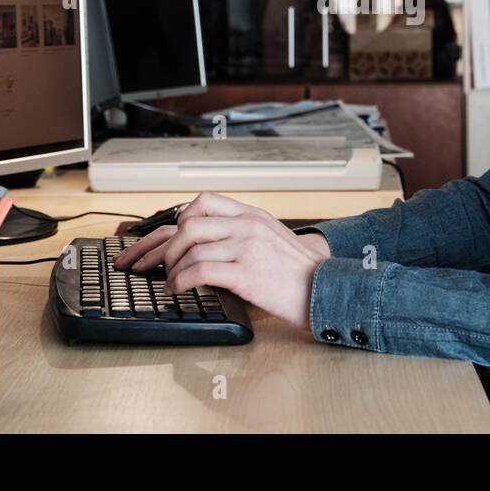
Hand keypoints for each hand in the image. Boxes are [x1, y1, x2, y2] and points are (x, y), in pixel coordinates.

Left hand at [112, 192, 328, 331]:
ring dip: (172, 268)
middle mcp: (248, 226)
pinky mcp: (245, 274)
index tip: (175, 238)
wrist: (326, 289)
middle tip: (163, 263)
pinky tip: (178, 288)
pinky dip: (180, 280)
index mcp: (253, 215)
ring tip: (170, 281)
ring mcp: (247, 248)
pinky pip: (199, 271)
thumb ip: (244, 232)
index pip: (205, 201)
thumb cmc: (299, 272)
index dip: (182, 218)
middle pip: (190, 224)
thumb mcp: (273, 238)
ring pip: (191, 248)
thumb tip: (210, 239)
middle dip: (168, 246)